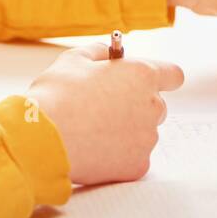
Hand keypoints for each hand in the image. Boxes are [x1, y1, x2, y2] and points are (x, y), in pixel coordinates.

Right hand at [26, 43, 183, 185]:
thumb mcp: (73, 59)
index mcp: (142, 75)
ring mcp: (147, 139)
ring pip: (144, 133)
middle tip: (105, 107)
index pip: (173, 75)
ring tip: (93, 131)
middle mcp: (152, 106)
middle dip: (137, 105)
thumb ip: (98, 52)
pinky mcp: (138, 166)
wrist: (42, 140)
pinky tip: (94, 150)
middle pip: (156, 106)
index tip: (145, 81)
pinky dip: (119, 156)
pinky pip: (134, 158)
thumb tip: (107, 53)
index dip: (160, 77)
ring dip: (127, 131)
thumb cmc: (57, 95)